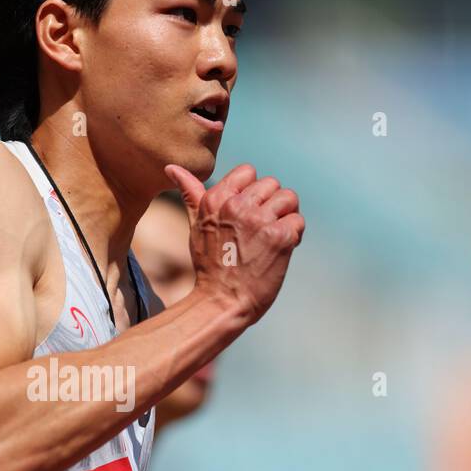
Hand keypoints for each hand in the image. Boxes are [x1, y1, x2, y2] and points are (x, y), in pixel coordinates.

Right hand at [164, 160, 303, 326]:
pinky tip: (279, 252)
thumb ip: (191, 194)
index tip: (247, 215)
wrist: (221, 303)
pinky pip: (298, 221)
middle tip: (261, 232)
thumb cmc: (209, 266)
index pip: (249, 172)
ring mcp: (260, 220)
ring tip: (272, 239)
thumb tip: (172, 167)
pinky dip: (294, 236)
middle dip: (272, 206)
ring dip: (286, 218)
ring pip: (289, 198)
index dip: (253, 193)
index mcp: (216, 199)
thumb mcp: (196, 226)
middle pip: (272, 184)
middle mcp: (237, 205)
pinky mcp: (280, 236)